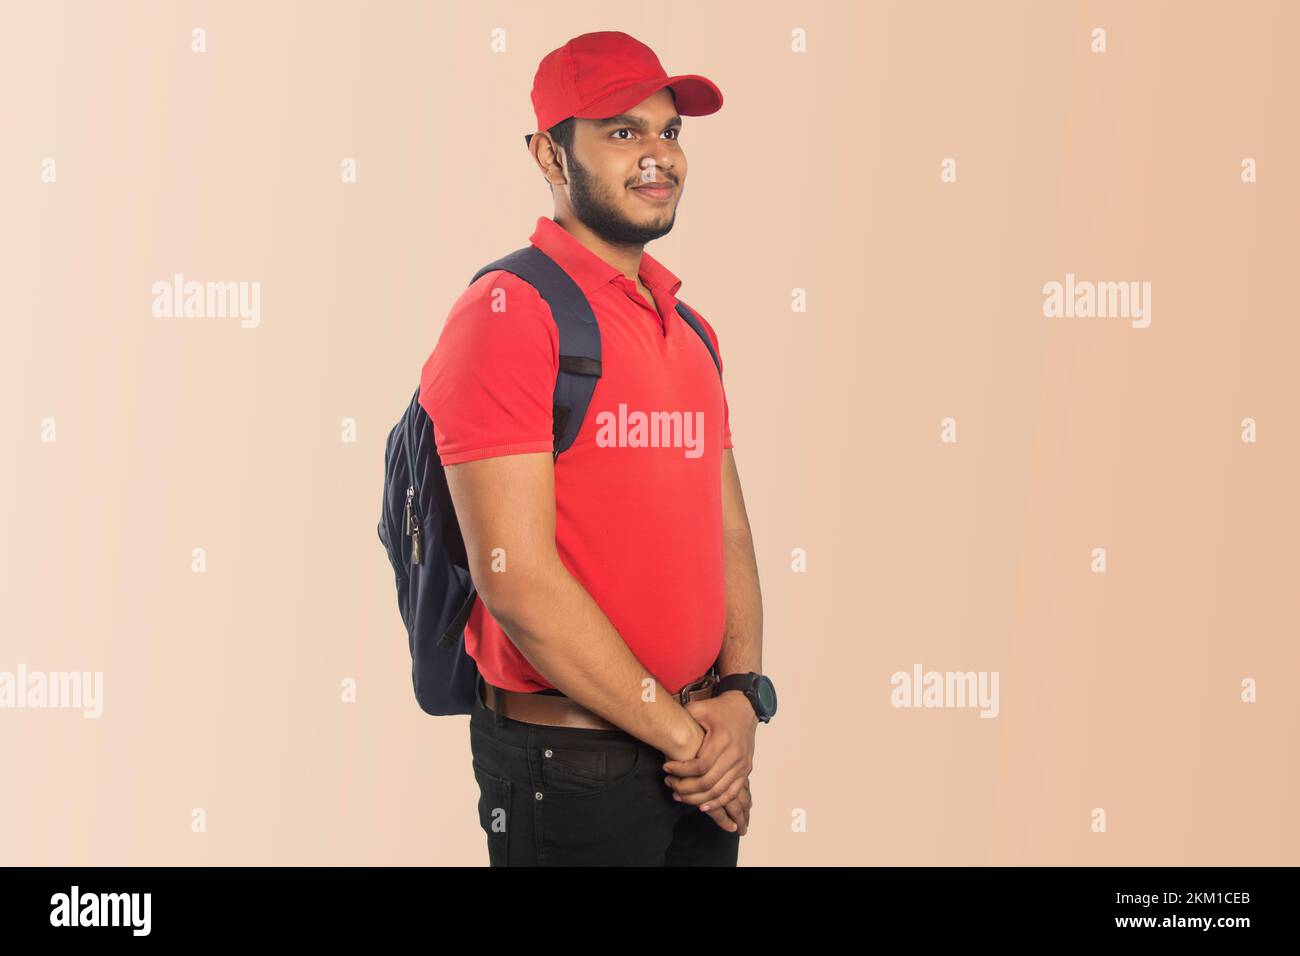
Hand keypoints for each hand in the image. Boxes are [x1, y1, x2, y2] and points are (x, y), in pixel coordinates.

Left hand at [662, 691, 756, 834]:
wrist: (745, 709)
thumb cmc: (720, 709)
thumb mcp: (699, 708)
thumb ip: (683, 718)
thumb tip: (663, 727)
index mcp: (722, 740)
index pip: (700, 766)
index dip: (681, 771)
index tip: (666, 768)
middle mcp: (734, 755)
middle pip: (708, 783)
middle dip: (685, 788)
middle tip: (670, 784)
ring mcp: (741, 765)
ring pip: (719, 792)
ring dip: (697, 799)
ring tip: (680, 795)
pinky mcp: (745, 771)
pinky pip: (732, 793)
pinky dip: (717, 803)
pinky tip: (702, 806)